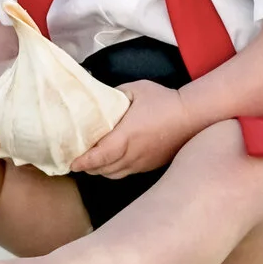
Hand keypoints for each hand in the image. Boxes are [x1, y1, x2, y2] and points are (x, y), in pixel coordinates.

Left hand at [70, 80, 198, 177]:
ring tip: (89, 162)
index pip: (99, 156)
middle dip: (87, 167)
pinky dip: (113, 170)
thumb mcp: (135, 89)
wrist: (192, 116)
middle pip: (103, 169)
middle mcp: (133, 154)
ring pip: (114, 174)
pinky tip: (110, 162)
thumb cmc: (164, 100)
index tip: (71, 162)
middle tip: (75, 159)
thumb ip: (114, 95)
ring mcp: (142, 163)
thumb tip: (99, 100)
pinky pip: (126, 173)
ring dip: (100, 170)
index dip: (83, 162)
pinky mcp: (149, 166)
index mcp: (126, 136)